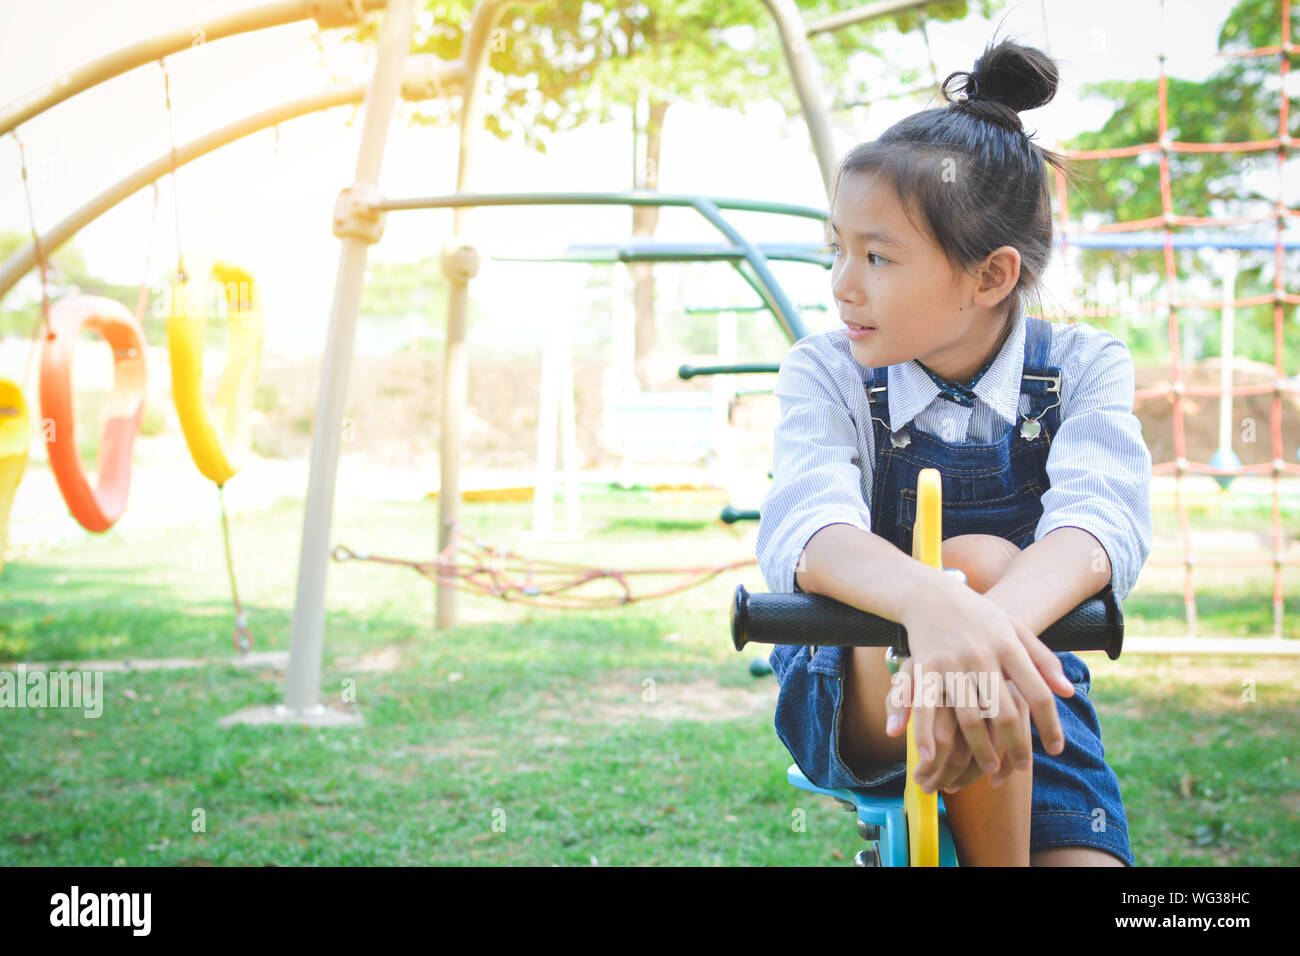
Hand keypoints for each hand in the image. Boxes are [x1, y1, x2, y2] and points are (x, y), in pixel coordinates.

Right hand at [892, 572, 1074, 791]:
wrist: (931, 594)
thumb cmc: (980, 616)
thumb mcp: (1016, 629)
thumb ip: (1044, 660)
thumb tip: (1069, 693)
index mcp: (1008, 646)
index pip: (1037, 693)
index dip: (1050, 725)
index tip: (1057, 749)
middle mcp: (981, 656)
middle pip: (1004, 712)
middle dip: (1015, 746)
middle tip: (1021, 768)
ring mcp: (951, 663)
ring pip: (969, 717)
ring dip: (980, 749)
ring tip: (989, 769)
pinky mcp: (924, 667)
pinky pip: (925, 707)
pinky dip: (925, 735)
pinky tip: (929, 756)